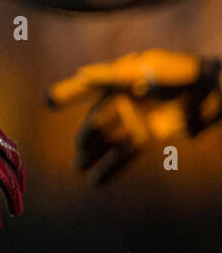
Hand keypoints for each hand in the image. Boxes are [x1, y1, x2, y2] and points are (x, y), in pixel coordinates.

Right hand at [47, 51, 221, 184]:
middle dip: (85, 138)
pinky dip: (112, 168)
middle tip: (77, 153)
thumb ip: (112, 76)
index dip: (68, 93)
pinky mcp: (149, 137)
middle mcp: (123, 100)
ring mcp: (136, 119)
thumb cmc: (177, 73)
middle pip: (97, 121)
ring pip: (108, 140)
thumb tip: (81, 74)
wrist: (210, 89)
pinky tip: (95, 181)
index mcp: (118, 79)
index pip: (87, 87)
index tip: (47, 101)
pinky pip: (125, 154)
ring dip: (94, 155)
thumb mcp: (142, 72)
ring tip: (78, 169)